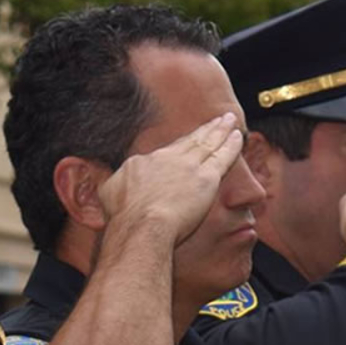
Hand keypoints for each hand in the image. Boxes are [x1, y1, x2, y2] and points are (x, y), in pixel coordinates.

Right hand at [99, 113, 244, 242]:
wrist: (142, 226)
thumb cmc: (124, 216)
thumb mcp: (108, 192)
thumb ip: (109, 181)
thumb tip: (106, 179)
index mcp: (144, 162)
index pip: (167, 150)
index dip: (182, 143)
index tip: (189, 139)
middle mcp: (168, 158)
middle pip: (191, 140)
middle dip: (205, 128)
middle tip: (218, 119)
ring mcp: (189, 166)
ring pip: (209, 143)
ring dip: (221, 130)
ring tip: (229, 120)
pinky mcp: (207, 178)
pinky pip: (223, 157)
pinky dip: (232, 145)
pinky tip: (238, 136)